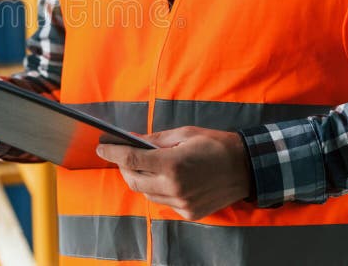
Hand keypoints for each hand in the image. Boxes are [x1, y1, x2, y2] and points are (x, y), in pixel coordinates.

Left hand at [96, 126, 251, 220]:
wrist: (246, 168)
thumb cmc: (215, 145)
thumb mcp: (183, 134)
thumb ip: (154, 140)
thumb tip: (131, 140)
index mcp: (172, 164)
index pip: (131, 160)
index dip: (112, 152)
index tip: (101, 147)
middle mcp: (174, 187)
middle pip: (133, 180)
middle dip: (124, 167)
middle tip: (123, 155)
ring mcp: (181, 203)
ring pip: (146, 193)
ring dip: (140, 179)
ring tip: (145, 166)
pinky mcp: (189, 213)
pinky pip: (162, 202)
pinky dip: (157, 190)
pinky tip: (164, 178)